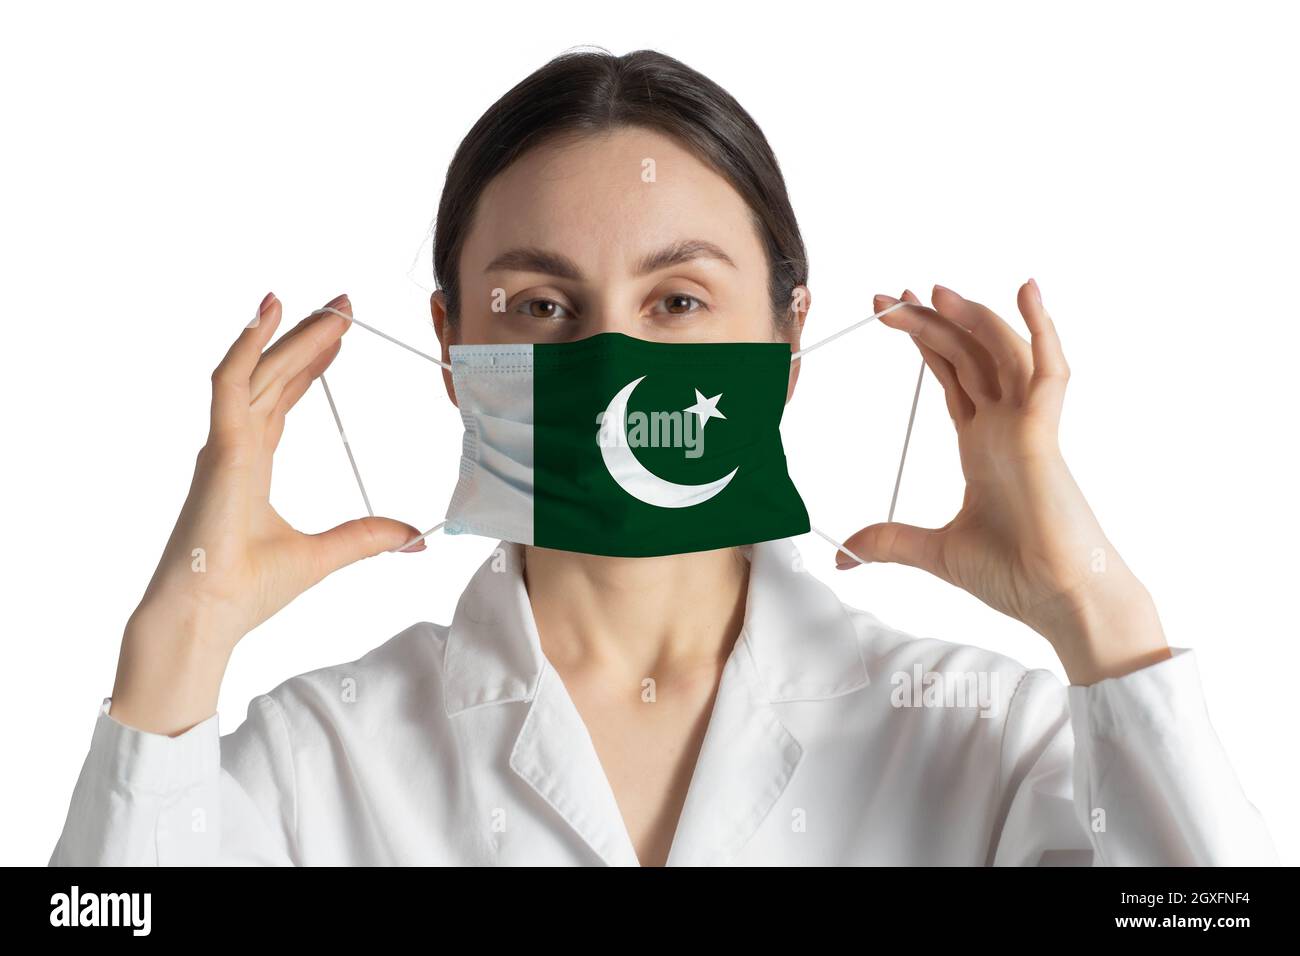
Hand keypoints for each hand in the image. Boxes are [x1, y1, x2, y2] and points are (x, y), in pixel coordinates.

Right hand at [111, 292, 424, 733]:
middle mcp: (235, 447)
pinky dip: (247, 345)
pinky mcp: (219, 450)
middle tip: (345, 305)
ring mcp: (224, 445)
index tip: (339, 339)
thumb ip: (367, 538)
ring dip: (291, 333)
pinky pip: (230, 383)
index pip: (282, 400)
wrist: (204, 617)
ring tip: (327, 304)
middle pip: (274, 375)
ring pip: (260, 370)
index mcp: (251, 466)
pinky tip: (268, 313)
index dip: (309, 367)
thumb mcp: (323, 556)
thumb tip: (414, 537)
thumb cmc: (244, 591)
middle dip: (308, 337)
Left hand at [839, 281, 1169, 684]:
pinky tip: (1026, 291)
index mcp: (982, 443)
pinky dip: (1041, 329)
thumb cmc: (1015, 575)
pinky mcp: (1046, 435)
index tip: (886, 313)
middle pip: (968, 353)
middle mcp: (1006, 425)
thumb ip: (890, 543)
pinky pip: (1049, 371)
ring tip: (932, 289)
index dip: (922, 341)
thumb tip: (842, 556)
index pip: (952, 374)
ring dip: (971, 316)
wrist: (1058, 601)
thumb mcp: (934, 552)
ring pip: (1001, 351)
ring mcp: (1028, 426)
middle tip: (888, 295)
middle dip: (930, 320)